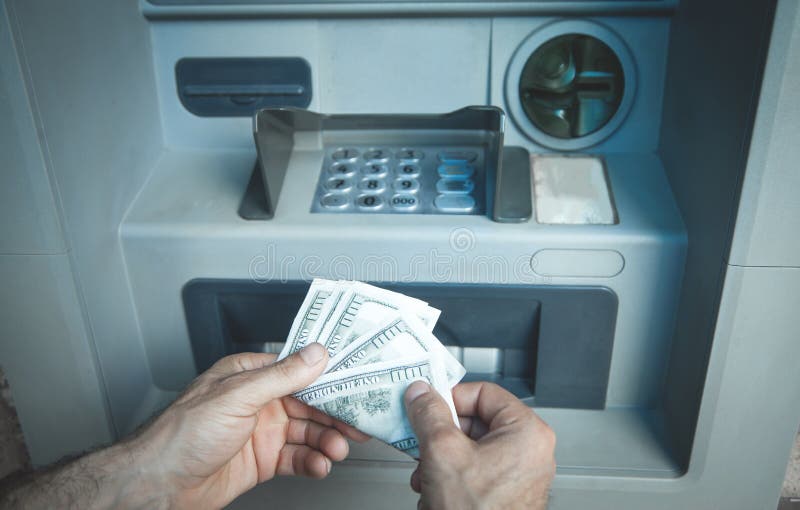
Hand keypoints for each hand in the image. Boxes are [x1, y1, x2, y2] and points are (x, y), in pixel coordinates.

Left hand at [133, 343, 368, 508]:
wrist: (158, 485)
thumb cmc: (182, 434)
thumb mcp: (237, 397)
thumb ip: (281, 376)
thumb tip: (314, 354)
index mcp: (249, 376)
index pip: (298, 370)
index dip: (328, 378)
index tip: (355, 383)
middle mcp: (258, 402)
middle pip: (308, 404)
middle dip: (334, 415)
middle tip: (356, 425)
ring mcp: (261, 432)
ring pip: (306, 433)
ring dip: (325, 441)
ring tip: (336, 451)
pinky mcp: (262, 461)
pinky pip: (296, 458)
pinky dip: (311, 462)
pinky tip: (319, 466)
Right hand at [404, 381, 555, 509]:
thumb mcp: (442, 451)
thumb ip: (429, 413)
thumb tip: (421, 392)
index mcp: (527, 432)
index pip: (484, 392)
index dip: (450, 397)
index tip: (427, 405)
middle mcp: (531, 451)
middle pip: (476, 420)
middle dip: (441, 435)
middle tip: (421, 442)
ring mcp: (521, 475)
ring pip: (472, 447)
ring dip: (441, 458)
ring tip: (427, 474)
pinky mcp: (508, 493)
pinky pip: (476, 470)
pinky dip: (452, 476)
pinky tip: (436, 492)